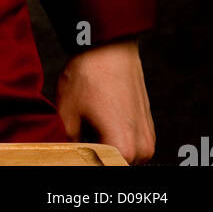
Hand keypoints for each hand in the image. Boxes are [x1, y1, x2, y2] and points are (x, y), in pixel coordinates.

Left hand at [54, 38, 155, 163]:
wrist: (109, 43)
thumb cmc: (89, 74)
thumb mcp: (67, 112)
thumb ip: (67, 143)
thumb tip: (64, 153)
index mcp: (123, 149)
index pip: (98, 168)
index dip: (82, 160)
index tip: (72, 148)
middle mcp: (142, 149)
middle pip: (111, 164)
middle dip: (93, 155)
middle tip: (76, 137)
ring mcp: (147, 137)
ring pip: (121, 156)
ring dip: (104, 148)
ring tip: (86, 127)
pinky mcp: (147, 125)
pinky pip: (129, 143)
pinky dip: (114, 137)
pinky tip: (98, 119)